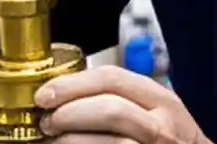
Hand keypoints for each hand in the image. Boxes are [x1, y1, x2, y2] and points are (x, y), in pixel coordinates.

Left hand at [35, 66, 209, 143]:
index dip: (72, 84)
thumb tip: (64, 97)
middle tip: (47, 121)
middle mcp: (162, 125)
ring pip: (108, 142)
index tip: (44, 94)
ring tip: (54, 140)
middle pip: (108, 108)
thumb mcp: (155, 113)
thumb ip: (121, 100)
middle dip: (69, 113)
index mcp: (161, 100)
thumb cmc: (172, 143)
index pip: (112, 78)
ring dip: (71, 140)